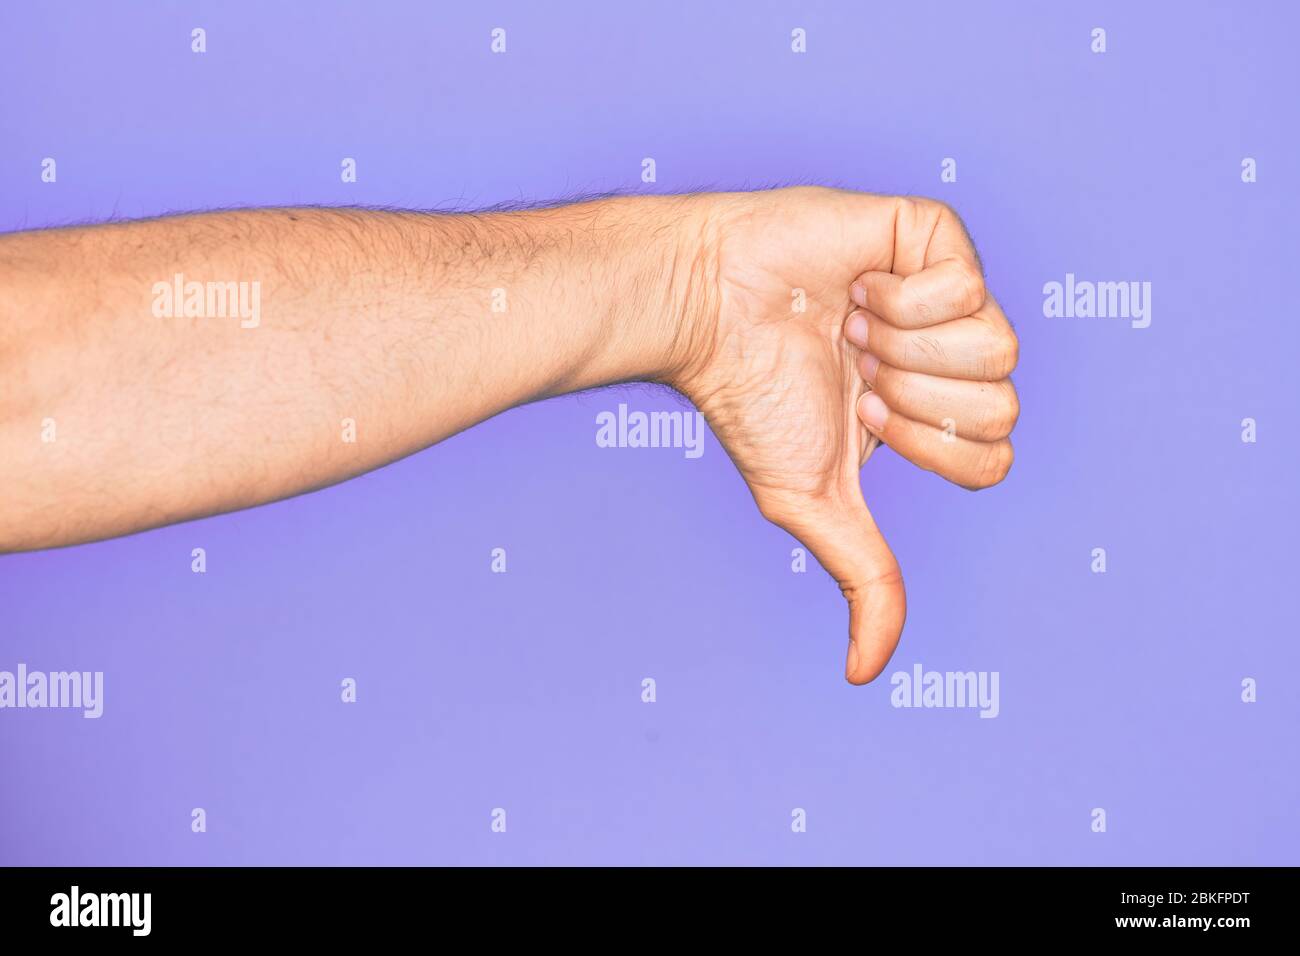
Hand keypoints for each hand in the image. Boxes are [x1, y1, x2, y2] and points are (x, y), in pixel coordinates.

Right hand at [674, 187, 1018, 683]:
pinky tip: (859, 286)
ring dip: (908, 349)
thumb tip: (867, 673)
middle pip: (1004, 405)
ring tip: (855, 327)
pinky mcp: (934, 235)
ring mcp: (949, 294)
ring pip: (999, 346)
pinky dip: (904, 297)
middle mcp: (949, 356)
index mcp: (931, 414)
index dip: (929, 447)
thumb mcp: (812, 503)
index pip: (994, 457)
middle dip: (914, 399)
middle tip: (856, 371)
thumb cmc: (753, 400)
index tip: (862, 415)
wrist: (710, 312)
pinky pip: (969, 283)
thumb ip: (864, 579)